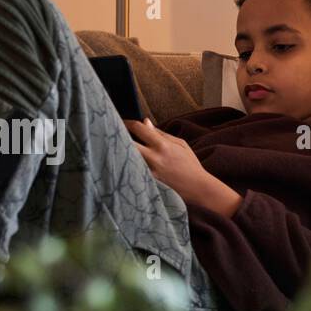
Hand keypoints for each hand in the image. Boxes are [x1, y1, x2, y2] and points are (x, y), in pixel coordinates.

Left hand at [125, 118, 239, 214]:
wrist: (199, 189)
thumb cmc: (190, 165)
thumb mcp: (180, 144)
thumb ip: (160, 133)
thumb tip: (144, 122)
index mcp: (162, 145)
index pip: (138, 128)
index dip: (127, 123)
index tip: (121, 123)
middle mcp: (154, 158)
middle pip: (126, 142)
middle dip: (118, 136)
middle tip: (112, 135)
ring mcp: (149, 173)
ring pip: (126, 158)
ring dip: (120, 152)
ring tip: (116, 149)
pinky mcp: (148, 184)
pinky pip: (131, 172)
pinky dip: (127, 166)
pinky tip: (124, 165)